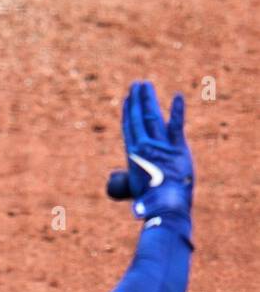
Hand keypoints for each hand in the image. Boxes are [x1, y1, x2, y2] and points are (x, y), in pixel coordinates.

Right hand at [106, 81, 192, 219]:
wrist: (163, 207)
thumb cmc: (148, 203)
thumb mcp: (130, 191)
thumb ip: (120, 182)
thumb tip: (112, 177)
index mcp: (133, 155)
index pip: (130, 127)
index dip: (128, 112)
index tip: (127, 99)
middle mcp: (144, 146)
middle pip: (139, 117)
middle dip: (137, 100)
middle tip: (136, 85)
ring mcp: (161, 146)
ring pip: (153, 116)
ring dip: (148, 99)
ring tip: (145, 84)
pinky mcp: (178, 149)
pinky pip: (177, 125)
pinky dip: (177, 110)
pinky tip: (178, 96)